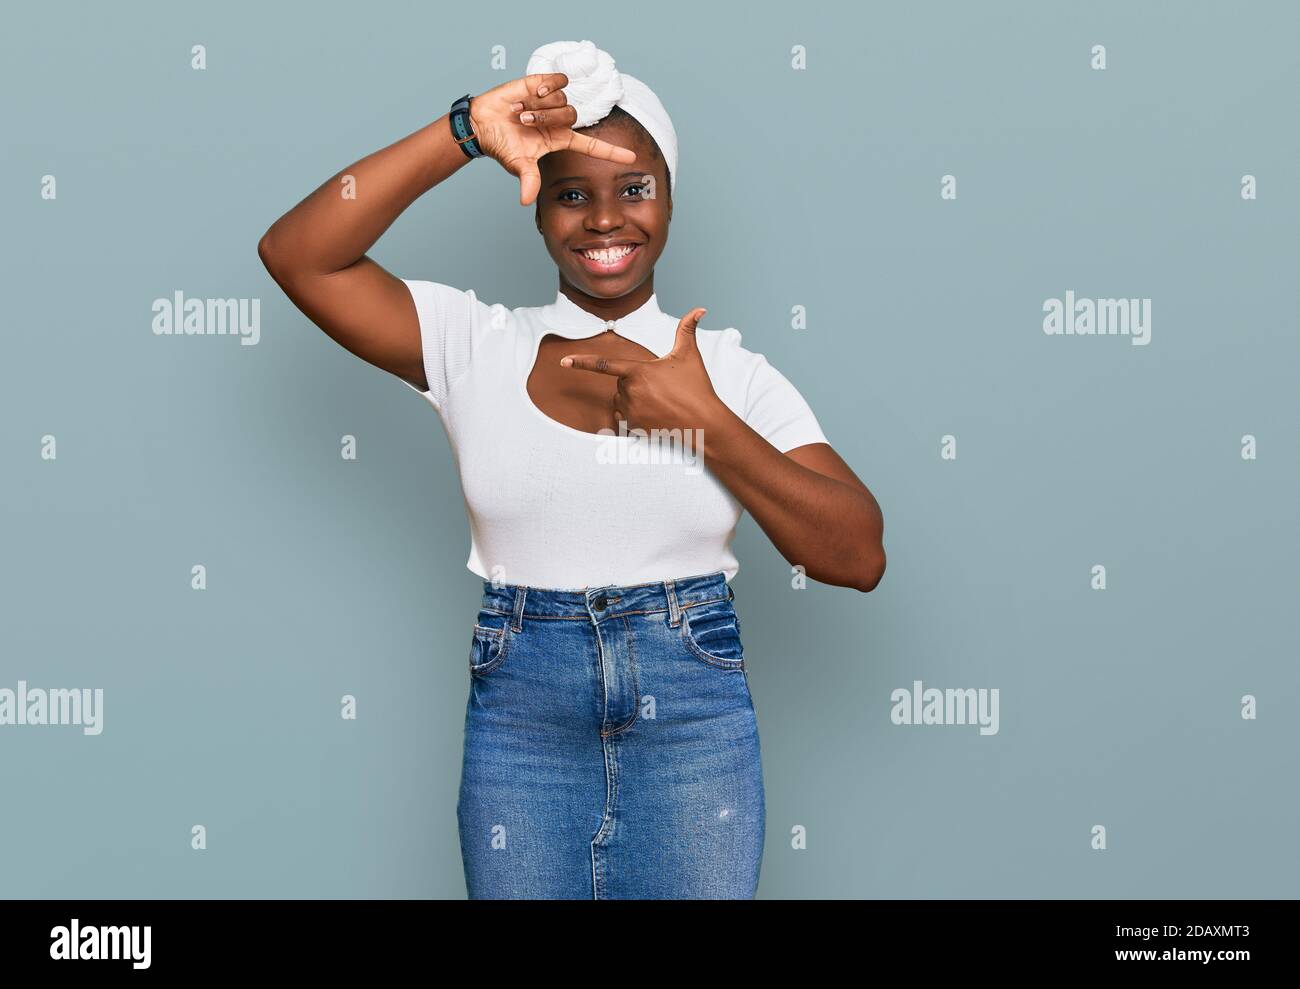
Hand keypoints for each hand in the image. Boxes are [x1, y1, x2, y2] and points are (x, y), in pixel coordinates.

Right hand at [467, 72, 636, 205]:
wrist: (483, 123)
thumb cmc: (502, 145)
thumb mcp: (518, 164)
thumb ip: (528, 180)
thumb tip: (525, 201)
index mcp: (560, 140)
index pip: (592, 147)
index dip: (612, 152)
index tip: (633, 158)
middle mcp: (560, 121)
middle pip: (572, 115)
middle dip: (545, 119)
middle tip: (524, 122)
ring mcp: (553, 102)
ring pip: (563, 98)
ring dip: (538, 105)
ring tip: (520, 110)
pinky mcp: (543, 84)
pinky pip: (558, 82)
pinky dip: (544, 87)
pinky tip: (530, 93)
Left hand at [559, 308, 727, 435]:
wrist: (704, 423)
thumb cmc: (696, 388)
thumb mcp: (689, 355)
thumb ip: (687, 329)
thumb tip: (699, 309)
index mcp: (638, 371)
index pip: (603, 365)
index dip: (581, 362)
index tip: (563, 362)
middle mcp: (630, 392)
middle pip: (621, 383)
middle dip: (635, 382)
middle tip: (661, 388)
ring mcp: (630, 411)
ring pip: (621, 400)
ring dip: (633, 399)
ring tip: (659, 402)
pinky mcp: (633, 427)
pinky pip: (622, 417)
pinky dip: (632, 415)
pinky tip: (652, 415)